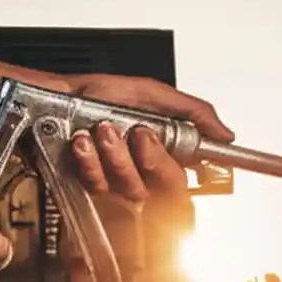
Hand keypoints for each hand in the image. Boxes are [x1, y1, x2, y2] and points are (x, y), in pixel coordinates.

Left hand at [65, 74, 233, 200]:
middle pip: (169, 187)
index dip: (194, 171)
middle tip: (140, 134)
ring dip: (117, 156)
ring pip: (133, 189)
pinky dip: (90, 162)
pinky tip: (83, 143)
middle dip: (154, 158)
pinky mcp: (93, 186)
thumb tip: (225, 133)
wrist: (55, 97)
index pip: (191, 174)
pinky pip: (100, 187)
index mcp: (164, 150)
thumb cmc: (97, 94)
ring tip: (103, 130)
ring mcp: (118, 182)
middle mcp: (144, 170)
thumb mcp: (150, 93)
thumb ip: (191, 111)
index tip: (184, 155)